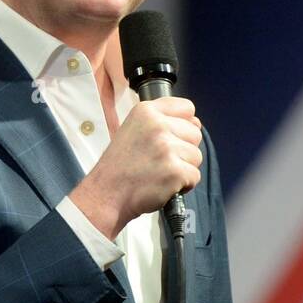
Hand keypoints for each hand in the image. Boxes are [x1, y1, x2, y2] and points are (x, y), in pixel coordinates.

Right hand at [68, 96, 202, 240]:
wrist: (106, 194)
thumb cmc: (120, 166)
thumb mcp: (133, 129)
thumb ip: (162, 121)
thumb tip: (196, 123)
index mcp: (146, 111)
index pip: (187, 108)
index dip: (184, 124)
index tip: (171, 137)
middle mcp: (157, 125)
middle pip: (195, 133)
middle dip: (184, 150)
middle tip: (160, 160)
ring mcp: (167, 148)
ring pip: (196, 156)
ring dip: (184, 168)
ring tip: (160, 173)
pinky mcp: (174, 170)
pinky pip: (195, 176)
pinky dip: (183, 185)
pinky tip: (164, 184)